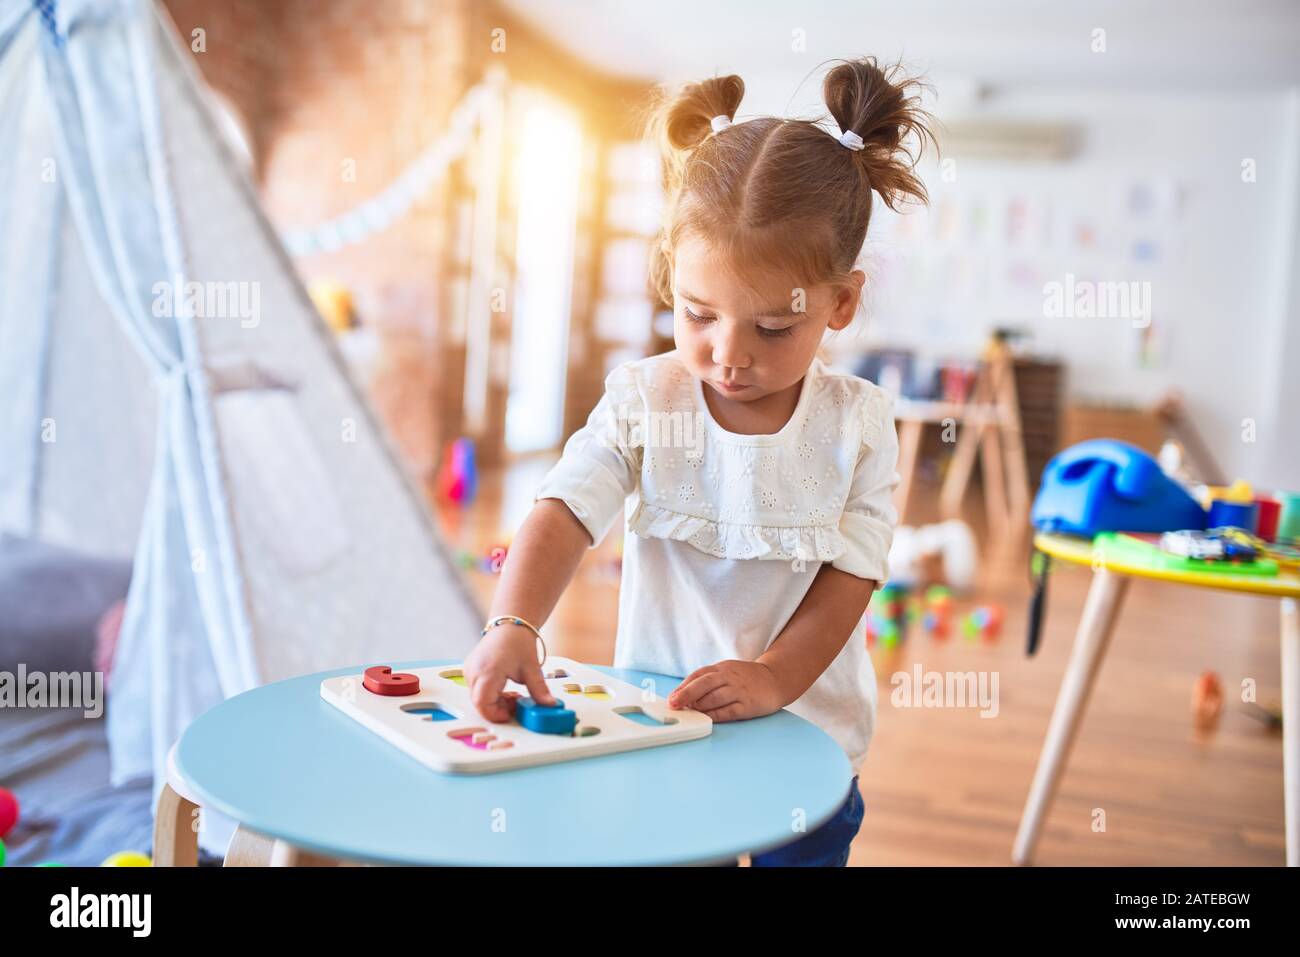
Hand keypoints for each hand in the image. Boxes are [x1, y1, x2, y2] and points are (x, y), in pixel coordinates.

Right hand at [462, 624, 556, 721]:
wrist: (510, 625)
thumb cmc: (518, 642)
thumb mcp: (531, 669)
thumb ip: (539, 690)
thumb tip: (549, 705)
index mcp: (488, 671)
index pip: (482, 703)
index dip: (495, 714)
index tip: (510, 715)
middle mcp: (474, 671)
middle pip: (480, 702)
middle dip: (498, 708)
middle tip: (517, 704)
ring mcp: (469, 670)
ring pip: (479, 697)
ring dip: (495, 701)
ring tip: (513, 694)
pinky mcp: (470, 670)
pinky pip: (478, 690)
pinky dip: (491, 694)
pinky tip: (505, 688)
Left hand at [667, 659, 785, 721]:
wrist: (775, 680)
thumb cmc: (746, 678)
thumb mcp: (727, 672)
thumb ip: (709, 681)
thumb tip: (685, 696)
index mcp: (722, 668)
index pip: (698, 675)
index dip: (683, 686)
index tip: (672, 698)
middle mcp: (730, 678)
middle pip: (705, 684)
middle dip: (687, 694)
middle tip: (674, 704)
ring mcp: (739, 691)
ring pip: (715, 697)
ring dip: (700, 706)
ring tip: (689, 713)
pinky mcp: (748, 705)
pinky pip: (729, 711)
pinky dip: (716, 715)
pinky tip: (707, 719)